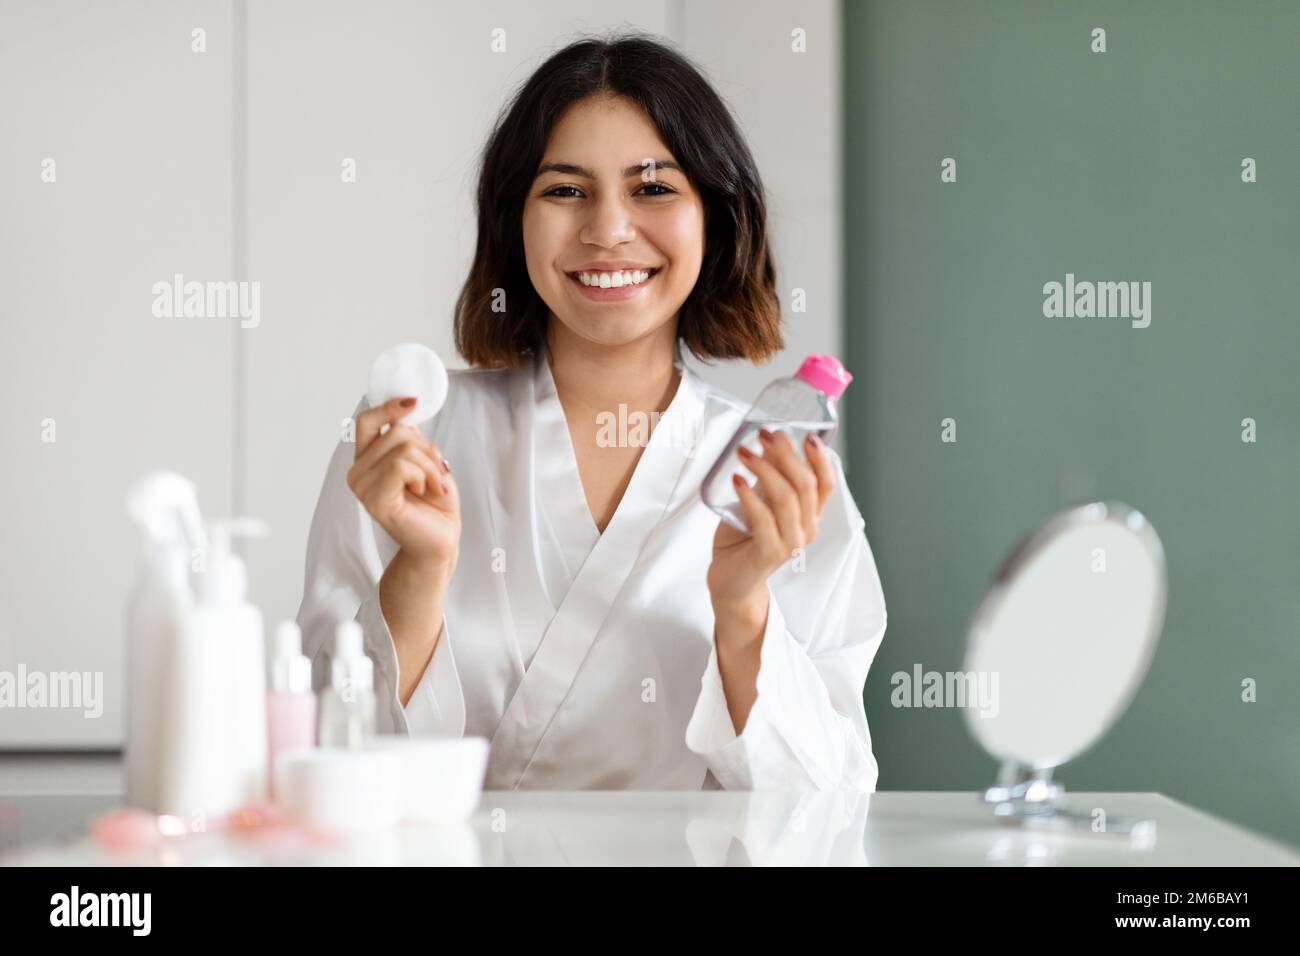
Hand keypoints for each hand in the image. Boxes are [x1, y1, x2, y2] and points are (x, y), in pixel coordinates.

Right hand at [347, 396, 460, 574]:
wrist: (442, 537)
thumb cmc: (434, 501)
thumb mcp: (424, 459)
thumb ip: (409, 437)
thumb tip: (405, 410)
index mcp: (367, 459)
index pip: (366, 421)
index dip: (389, 407)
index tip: (413, 402)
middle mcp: (358, 471)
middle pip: (396, 432)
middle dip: (428, 448)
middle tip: (439, 471)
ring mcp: (362, 487)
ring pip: (403, 449)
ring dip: (430, 465)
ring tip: (435, 485)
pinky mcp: (374, 501)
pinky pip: (401, 467)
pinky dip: (424, 476)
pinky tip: (427, 491)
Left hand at [707, 428, 835, 613]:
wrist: (731, 582)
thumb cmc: (743, 539)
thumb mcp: (758, 501)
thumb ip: (767, 479)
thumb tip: (768, 443)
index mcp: (810, 515)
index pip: (826, 483)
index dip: (820, 458)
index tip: (807, 435)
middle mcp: (806, 528)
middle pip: (805, 485)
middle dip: (786, 454)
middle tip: (765, 435)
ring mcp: (790, 543)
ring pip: (786, 498)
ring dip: (764, 469)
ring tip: (744, 453)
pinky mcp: (769, 554)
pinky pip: (762, 519)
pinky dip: (749, 496)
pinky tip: (736, 480)